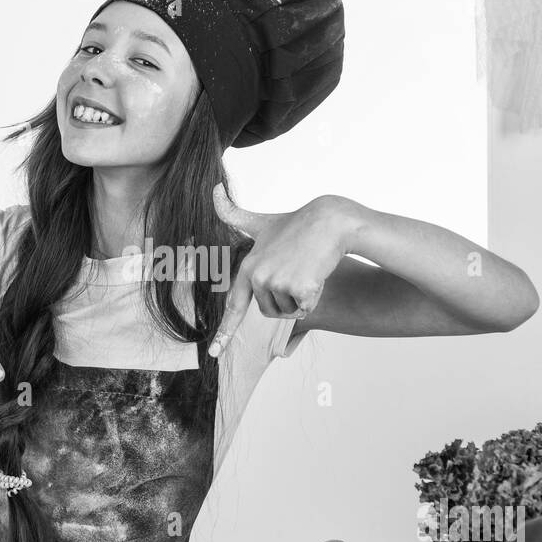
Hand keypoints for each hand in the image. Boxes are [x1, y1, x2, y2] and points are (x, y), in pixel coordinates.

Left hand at [209, 184, 353, 357]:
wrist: (328, 221)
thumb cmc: (296, 223)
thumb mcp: (260, 221)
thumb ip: (232, 213)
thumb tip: (212, 188)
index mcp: (248, 267)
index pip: (234, 305)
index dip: (225, 332)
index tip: (215, 354)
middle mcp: (259, 277)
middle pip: (269, 310)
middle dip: (284, 299)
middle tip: (294, 272)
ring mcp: (278, 283)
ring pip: (289, 310)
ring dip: (300, 296)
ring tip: (305, 269)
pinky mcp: (299, 288)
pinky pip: (306, 307)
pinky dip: (314, 295)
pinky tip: (315, 273)